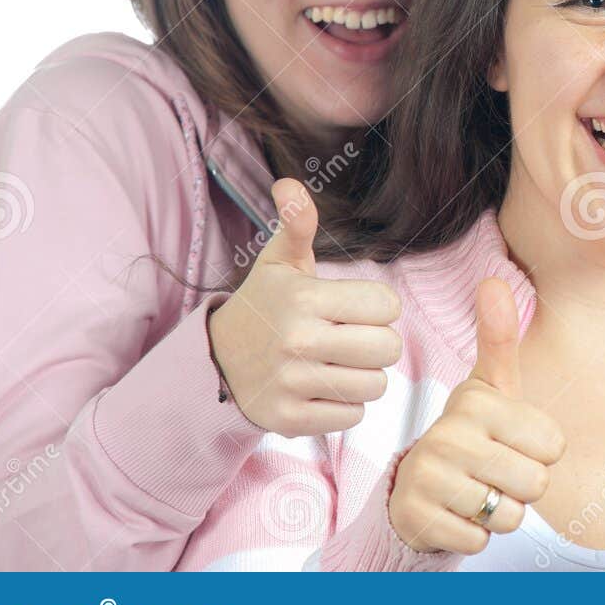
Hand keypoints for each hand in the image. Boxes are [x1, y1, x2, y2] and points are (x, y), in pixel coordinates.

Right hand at [208, 179, 402, 436]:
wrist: (215, 362)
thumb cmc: (265, 306)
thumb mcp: (279, 262)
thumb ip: (297, 224)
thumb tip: (289, 184)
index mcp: (304, 299)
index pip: (388, 306)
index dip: (378, 307)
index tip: (354, 308)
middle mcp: (297, 341)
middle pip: (388, 349)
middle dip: (377, 343)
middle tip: (350, 338)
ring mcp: (292, 384)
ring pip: (376, 385)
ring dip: (364, 375)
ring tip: (338, 363)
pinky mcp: (290, 420)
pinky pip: (353, 416)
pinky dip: (344, 406)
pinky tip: (322, 389)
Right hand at [387, 277, 565, 554]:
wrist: (415, 488)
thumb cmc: (471, 435)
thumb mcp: (490, 388)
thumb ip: (497, 338)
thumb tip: (491, 280)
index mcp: (476, 402)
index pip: (554, 445)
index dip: (541, 452)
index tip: (511, 443)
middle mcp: (448, 435)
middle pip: (536, 482)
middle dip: (523, 487)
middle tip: (495, 473)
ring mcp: (430, 478)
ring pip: (510, 515)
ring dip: (500, 514)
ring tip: (476, 492)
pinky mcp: (419, 518)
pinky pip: (480, 540)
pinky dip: (475, 535)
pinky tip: (456, 514)